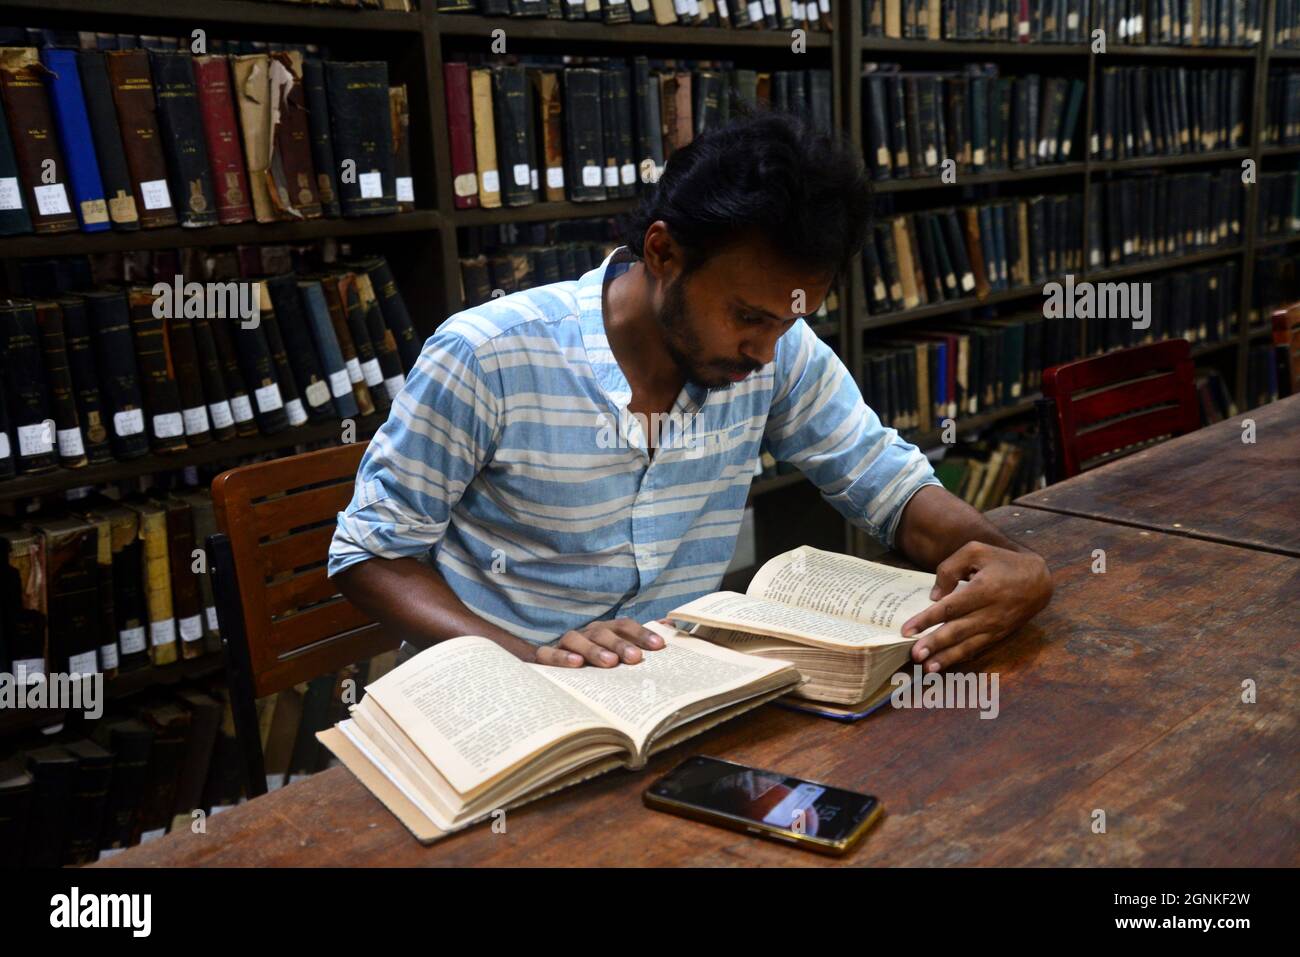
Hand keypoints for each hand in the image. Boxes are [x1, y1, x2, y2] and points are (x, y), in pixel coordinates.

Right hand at [531, 618, 665, 667]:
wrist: (555, 674)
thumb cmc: (595, 665)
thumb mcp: (619, 655)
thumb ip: (642, 640)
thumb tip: (671, 625)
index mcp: (605, 631)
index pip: (624, 625)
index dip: (642, 633)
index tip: (659, 646)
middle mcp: (586, 633)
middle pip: (603, 632)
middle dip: (620, 644)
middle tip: (635, 658)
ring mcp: (565, 643)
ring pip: (576, 639)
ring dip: (594, 649)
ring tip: (609, 663)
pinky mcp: (544, 657)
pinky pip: (548, 653)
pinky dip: (561, 657)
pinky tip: (576, 664)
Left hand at [900, 541, 1051, 672]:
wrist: (1039, 581)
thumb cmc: (1003, 562)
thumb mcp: (976, 551)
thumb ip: (950, 569)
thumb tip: (934, 597)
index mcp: (983, 589)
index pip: (949, 608)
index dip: (927, 620)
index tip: (907, 630)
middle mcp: (990, 612)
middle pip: (957, 631)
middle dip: (934, 644)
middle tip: (914, 655)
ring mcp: (995, 627)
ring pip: (967, 645)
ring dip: (946, 658)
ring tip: (927, 668)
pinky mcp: (998, 635)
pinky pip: (977, 649)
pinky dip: (961, 658)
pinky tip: (946, 664)